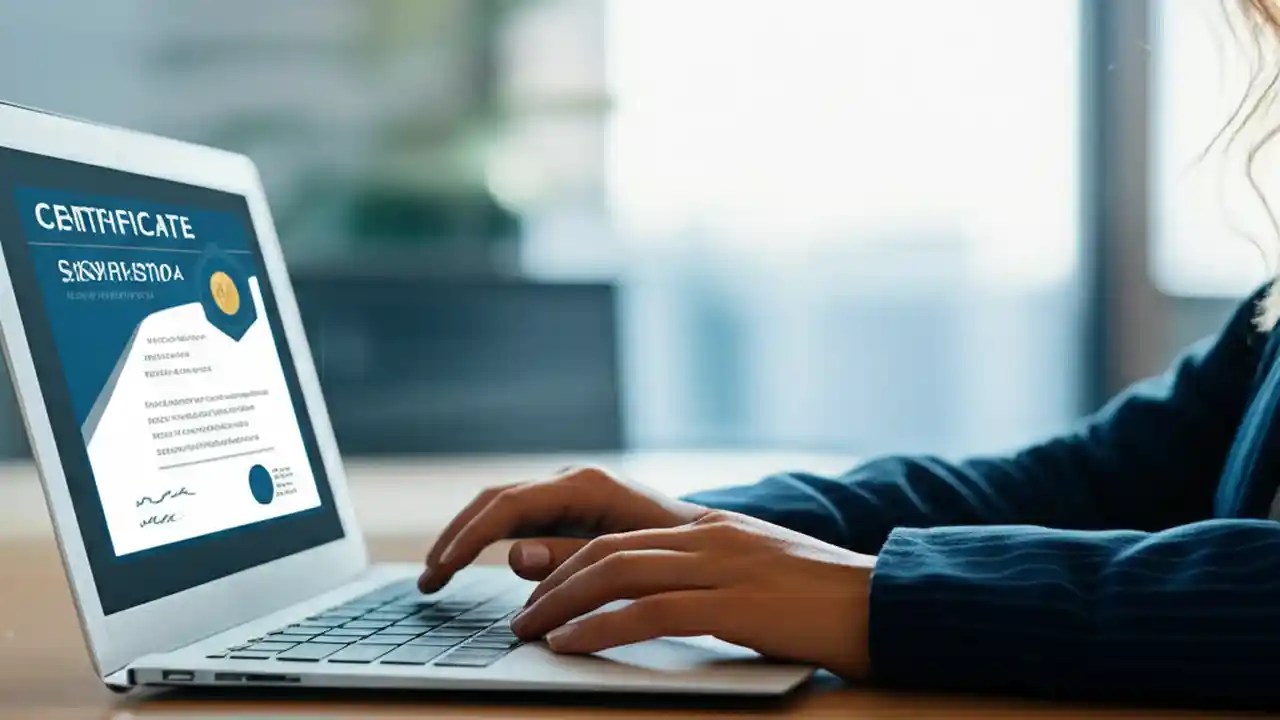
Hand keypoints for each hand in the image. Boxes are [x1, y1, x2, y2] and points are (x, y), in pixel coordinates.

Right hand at [419, 466, 709, 591]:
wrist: (716, 541)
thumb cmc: (679, 550)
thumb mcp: (626, 556)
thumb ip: (570, 556)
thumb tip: (512, 555)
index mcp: (586, 485)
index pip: (508, 505)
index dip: (468, 537)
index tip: (441, 569)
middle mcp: (573, 481)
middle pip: (496, 501)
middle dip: (457, 538)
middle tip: (429, 580)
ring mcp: (570, 493)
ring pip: (502, 508)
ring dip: (466, 538)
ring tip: (438, 575)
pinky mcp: (571, 509)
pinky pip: (518, 519)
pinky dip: (489, 539)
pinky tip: (469, 563)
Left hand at [510, 510, 874, 680]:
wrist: (885, 604)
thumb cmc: (825, 601)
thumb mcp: (759, 576)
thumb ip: (709, 578)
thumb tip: (661, 601)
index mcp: (712, 528)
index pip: (622, 538)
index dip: (570, 565)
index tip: (539, 594)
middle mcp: (710, 537)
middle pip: (609, 551)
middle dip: (554, 584)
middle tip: (522, 618)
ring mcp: (722, 565)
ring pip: (619, 574)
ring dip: (563, 604)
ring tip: (532, 633)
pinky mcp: (735, 602)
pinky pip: (650, 611)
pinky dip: (602, 628)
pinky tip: (572, 645)